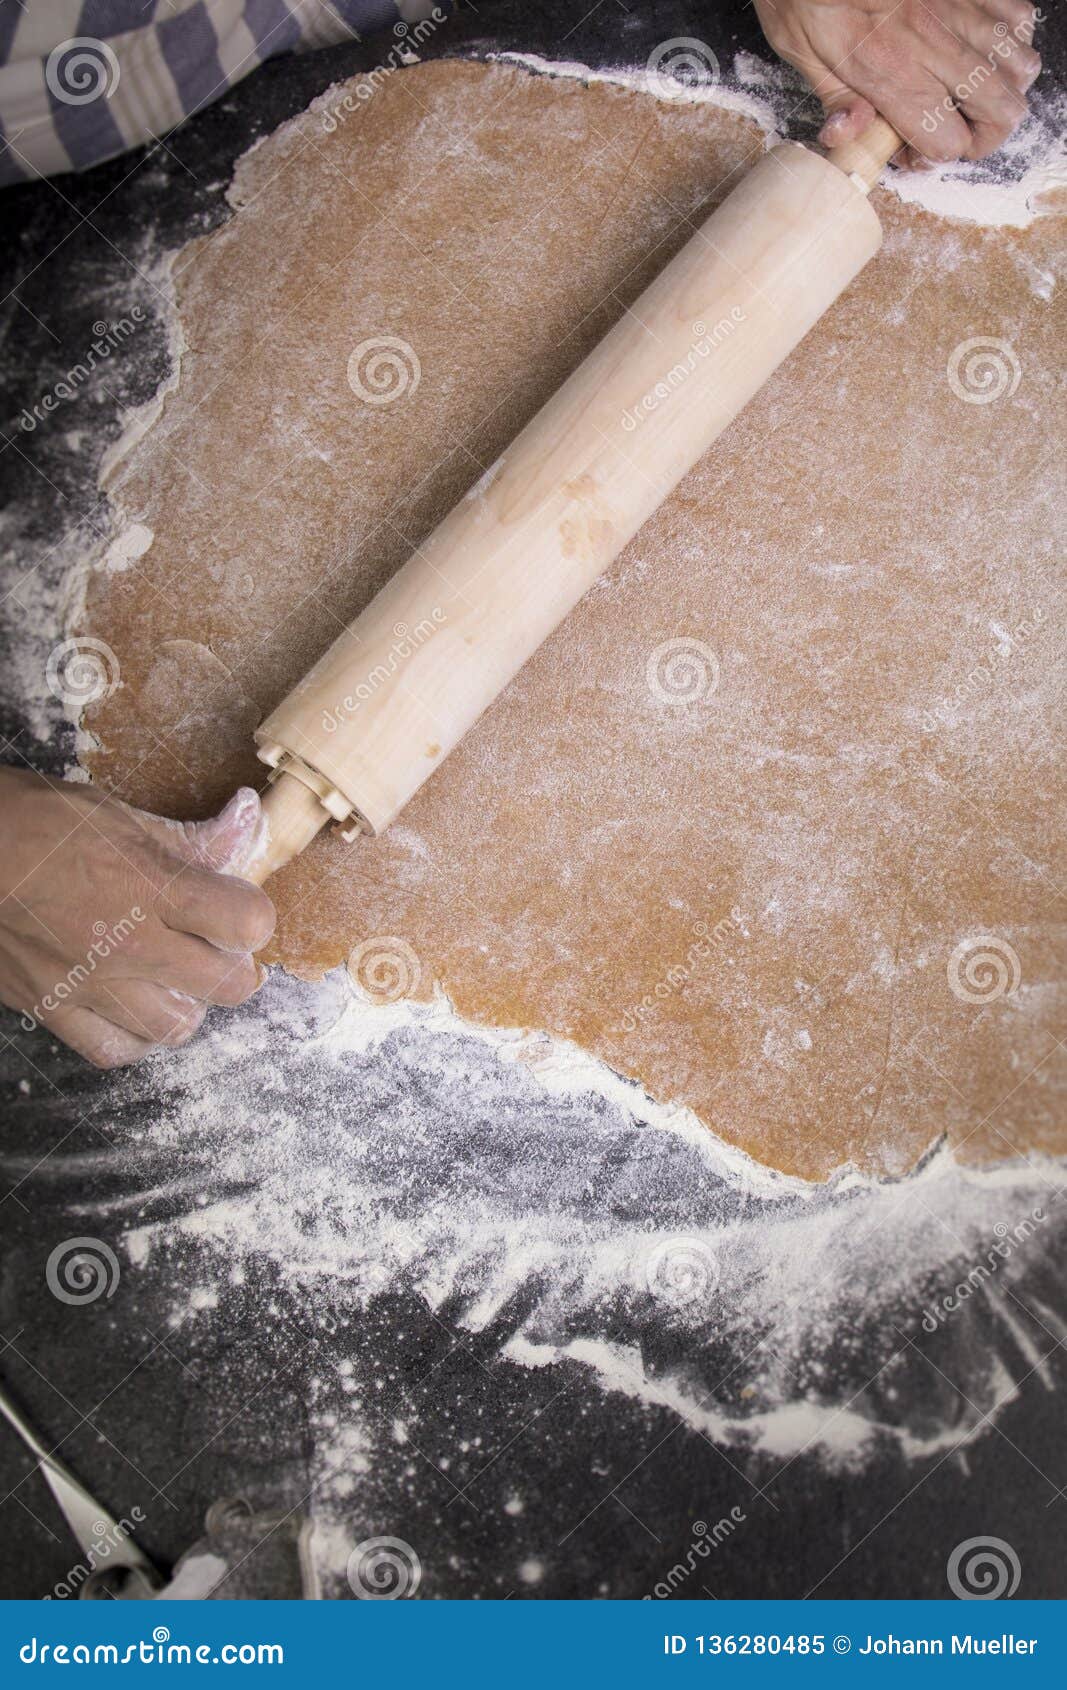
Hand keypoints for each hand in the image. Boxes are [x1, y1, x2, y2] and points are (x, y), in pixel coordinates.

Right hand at [0, 769, 274, 1067]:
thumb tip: (247, 820)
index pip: (247, 924)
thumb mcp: (117, 814)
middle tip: (217, 947)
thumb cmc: (30, 823)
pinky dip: (134, 1036)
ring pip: (175, 1027)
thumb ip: (188, 835)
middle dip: (236, 966)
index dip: (253, 915)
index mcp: (148, 886)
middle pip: (228, 986)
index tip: (239, 905)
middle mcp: (126, 943)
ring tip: (172, 974)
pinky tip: (133, 1005)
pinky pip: (114, 1049)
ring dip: (188, 1002)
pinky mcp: (52, 1008)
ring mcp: (89, 984)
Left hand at [754, 0, 1040, 162]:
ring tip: (973, 95)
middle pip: (999, 108)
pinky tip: (982, 50)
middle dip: (984, 136)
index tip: (914, 150)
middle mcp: (932, 41)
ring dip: (1003, 90)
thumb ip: (834, 98)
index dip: (934, 156)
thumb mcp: (800, 51)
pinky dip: (1011, 41)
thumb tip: (846, 137)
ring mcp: (957, 7)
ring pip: (1019, 64)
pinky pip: (1018, 15)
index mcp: (887, 70)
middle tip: (958, 133)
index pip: (946, 139)